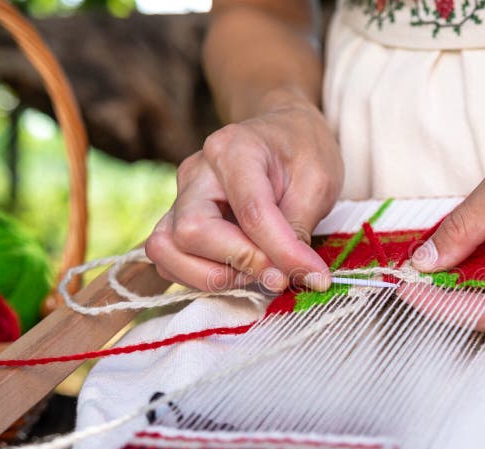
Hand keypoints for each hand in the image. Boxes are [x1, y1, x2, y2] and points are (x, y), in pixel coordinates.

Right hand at [146, 95, 342, 292]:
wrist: (285, 135)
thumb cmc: (304, 154)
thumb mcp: (318, 185)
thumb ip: (297, 231)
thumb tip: (292, 277)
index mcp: (235, 149)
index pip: (251, 212)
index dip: (281, 252)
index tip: (313, 275)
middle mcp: (197, 171)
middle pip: (192, 231)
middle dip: (238, 264)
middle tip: (279, 274)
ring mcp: (180, 196)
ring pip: (166, 250)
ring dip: (213, 276)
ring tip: (257, 272)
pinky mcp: (175, 219)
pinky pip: (168, 260)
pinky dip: (200, 277)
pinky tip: (239, 272)